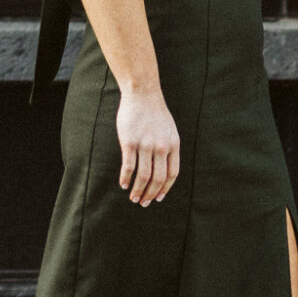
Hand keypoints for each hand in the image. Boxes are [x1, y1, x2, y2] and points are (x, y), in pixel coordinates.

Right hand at [116, 88, 180, 205]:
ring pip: (143, 176)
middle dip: (150, 195)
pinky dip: (126, 178)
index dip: (165, 188)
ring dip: (138, 190)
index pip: (172, 174)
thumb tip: (163, 169)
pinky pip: (128, 166)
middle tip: (143, 203)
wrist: (143, 93)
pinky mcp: (130, 142)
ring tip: (133, 198)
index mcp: (173, 144)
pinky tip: (123, 184)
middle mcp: (161, 147)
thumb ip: (168, 148)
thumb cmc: (155, 113)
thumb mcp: (169, 130)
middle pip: (158, 179)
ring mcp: (146, 145)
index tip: (158, 198)